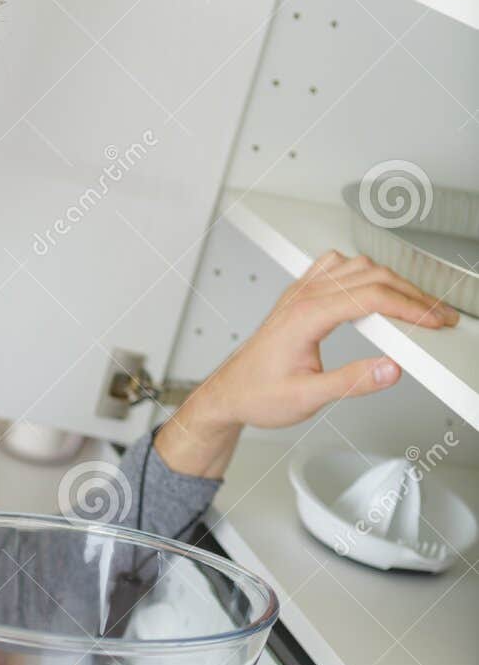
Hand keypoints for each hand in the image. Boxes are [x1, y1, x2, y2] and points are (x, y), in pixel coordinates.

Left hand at [154, 251, 459, 477]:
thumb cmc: (257, 395)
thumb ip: (351, 383)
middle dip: (410, 294)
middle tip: (435, 316)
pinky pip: (336, 266)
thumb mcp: (307, 398)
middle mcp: (303, 297)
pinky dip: (363, 272)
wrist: (229, 393)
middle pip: (370, 276)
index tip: (433, 321)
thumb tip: (390, 369)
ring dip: (390, 279)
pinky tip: (374, 287)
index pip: (371, 297)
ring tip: (414, 304)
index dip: (410, 307)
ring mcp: (300, 293)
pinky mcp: (299, 296)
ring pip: (356, 265)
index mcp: (305, 317)